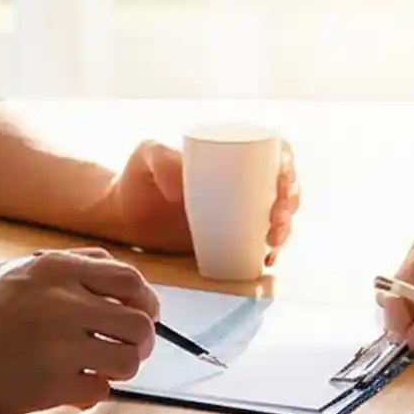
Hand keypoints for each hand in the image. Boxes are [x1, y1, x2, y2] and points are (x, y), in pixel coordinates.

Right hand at [0, 249, 158, 413]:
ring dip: (122, 368)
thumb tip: (131, 287)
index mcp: (58, 270)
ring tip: (101, 369)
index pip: (132, 282)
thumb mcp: (26, 272)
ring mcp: (57, 345)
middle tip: (130, 350)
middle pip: (139, 324)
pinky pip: (101, 390)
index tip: (143, 316)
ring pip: (128, 360)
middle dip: (143, 342)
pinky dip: (93, 390)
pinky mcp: (50, 383)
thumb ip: (77, 269)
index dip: (146, 303)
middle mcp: (61, 303)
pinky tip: (73, 386)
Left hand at [113, 140, 299, 264]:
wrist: (123, 214)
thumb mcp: (147, 156)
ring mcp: (237, 213)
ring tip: (272, 243)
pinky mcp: (228, 239)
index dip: (289, 170)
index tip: (282, 187)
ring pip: (276, 218)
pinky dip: (268, 252)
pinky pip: (258, 245)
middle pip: (281, 189)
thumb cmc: (137, 177)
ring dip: (285, 230)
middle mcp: (241, 183)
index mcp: (232, 154)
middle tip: (276, 221)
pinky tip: (267, 259)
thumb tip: (182, 190)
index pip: (274, 156)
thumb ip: (161, 160)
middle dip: (290, 205)